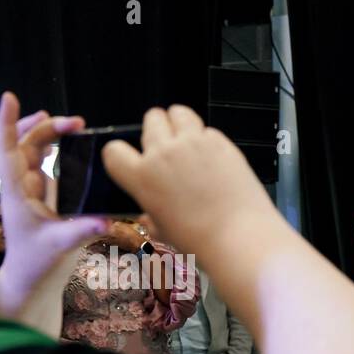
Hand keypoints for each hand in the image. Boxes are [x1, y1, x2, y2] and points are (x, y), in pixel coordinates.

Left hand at [0, 92, 110, 314]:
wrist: (31, 281)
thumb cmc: (38, 263)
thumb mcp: (61, 246)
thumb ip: (84, 230)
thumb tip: (109, 219)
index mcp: (17, 191)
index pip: (8, 148)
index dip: (8, 121)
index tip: (10, 97)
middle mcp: (21, 186)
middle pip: (26, 144)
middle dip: (46, 127)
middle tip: (75, 122)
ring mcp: (30, 191)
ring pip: (34, 152)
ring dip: (49, 135)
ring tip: (71, 126)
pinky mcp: (42, 199)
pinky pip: (44, 166)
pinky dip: (53, 151)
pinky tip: (67, 147)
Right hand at [101, 105, 278, 263]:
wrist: (240, 237)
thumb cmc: (201, 241)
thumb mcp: (165, 231)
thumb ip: (152, 217)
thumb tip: (149, 217)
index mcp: (141, 177)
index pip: (114, 150)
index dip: (121, 154)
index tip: (133, 159)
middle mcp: (163, 153)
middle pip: (152, 120)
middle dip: (157, 129)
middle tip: (168, 147)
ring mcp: (192, 144)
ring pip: (178, 113)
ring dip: (180, 122)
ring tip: (188, 139)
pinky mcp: (220, 143)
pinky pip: (207, 130)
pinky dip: (208, 139)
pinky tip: (214, 158)